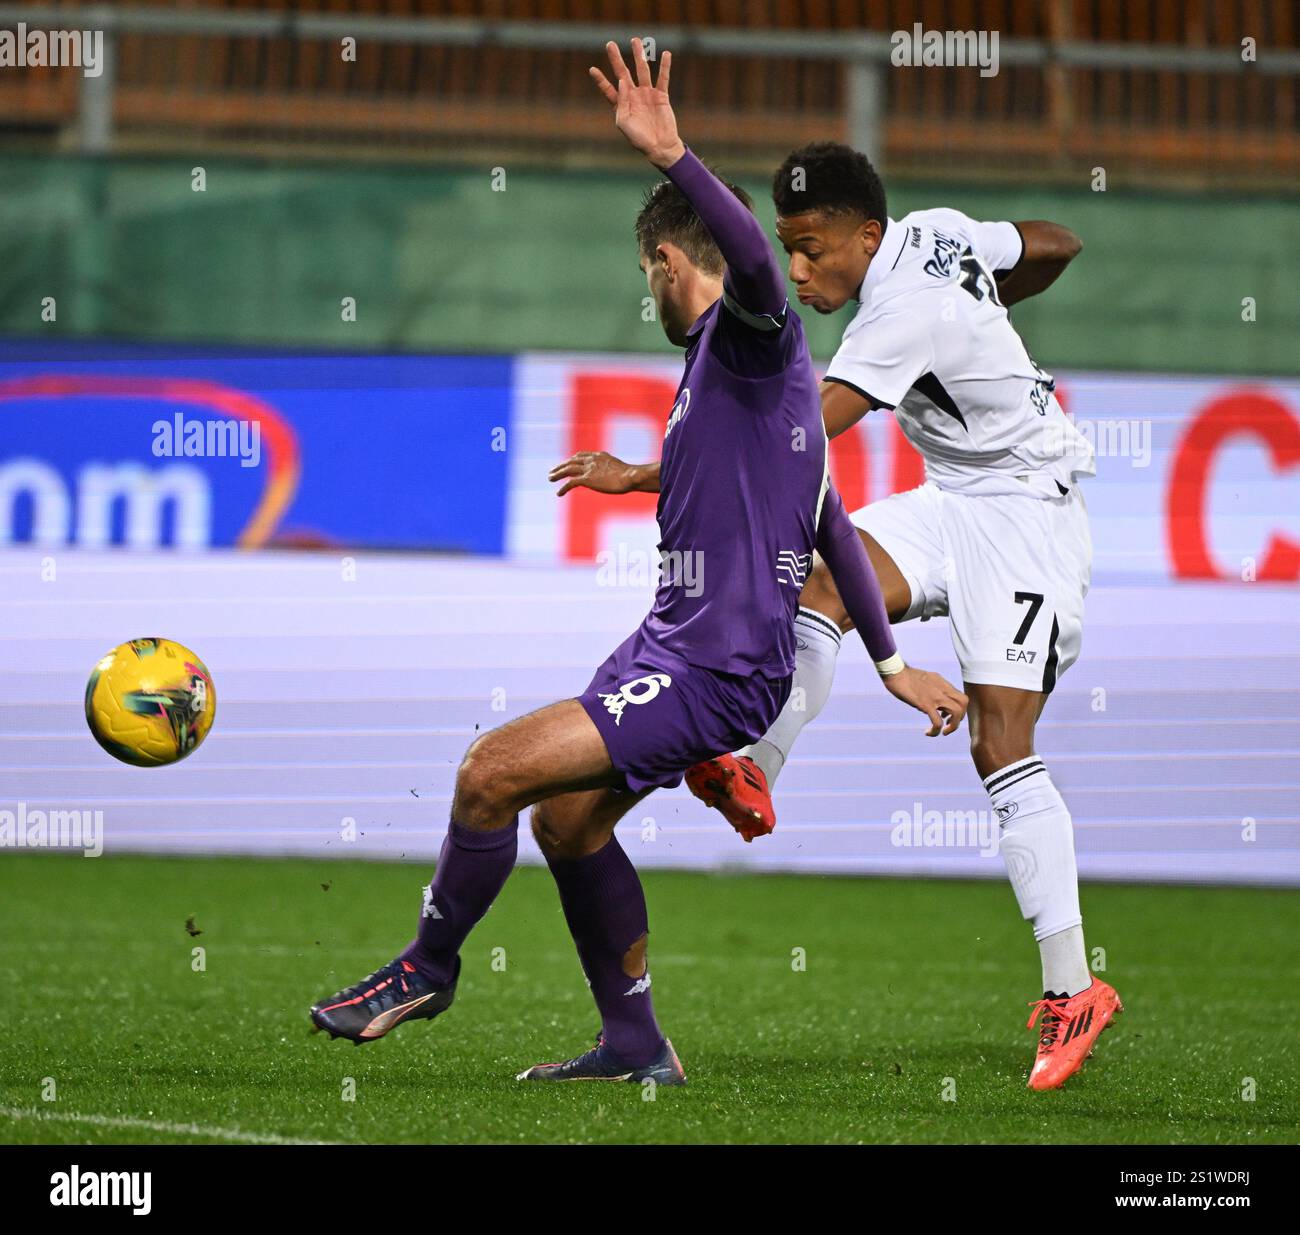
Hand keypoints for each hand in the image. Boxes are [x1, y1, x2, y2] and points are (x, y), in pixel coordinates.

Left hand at [549, 451, 638, 495]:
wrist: (629, 477)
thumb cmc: (631, 475)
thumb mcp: (624, 469)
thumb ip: (619, 471)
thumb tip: (634, 475)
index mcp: (599, 456)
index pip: (582, 455)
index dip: (573, 459)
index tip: (569, 462)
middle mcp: (592, 460)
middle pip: (572, 461)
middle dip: (561, 466)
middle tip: (553, 471)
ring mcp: (588, 469)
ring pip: (568, 469)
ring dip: (557, 473)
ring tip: (550, 478)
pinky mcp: (586, 479)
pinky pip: (570, 482)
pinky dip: (563, 487)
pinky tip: (559, 494)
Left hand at [589, 38, 684, 169]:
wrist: (659, 146)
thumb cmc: (639, 139)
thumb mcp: (624, 123)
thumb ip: (621, 102)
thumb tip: (622, 81)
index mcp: (621, 105)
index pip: (608, 89)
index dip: (600, 80)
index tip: (592, 69)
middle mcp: (633, 96)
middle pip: (623, 73)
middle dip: (616, 59)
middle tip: (610, 44)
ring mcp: (647, 94)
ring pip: (642, 70)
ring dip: (639, 56)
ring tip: (636, 41)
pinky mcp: (661, 96)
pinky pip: (663, 78)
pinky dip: (665, 67)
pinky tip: (666, 54)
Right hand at [883, 666, 968, 736]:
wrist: (895, 672)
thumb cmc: (904, 676)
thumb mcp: (925, 680)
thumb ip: (932, 689)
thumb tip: (931, 704)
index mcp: (942, 683)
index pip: (960, 696)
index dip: (959, 709)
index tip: (946, 716)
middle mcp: (942, 689)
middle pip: (964, 703)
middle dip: (959, 717)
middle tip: (948, 725)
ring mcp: (935, 697)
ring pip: (957, 712)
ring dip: (953, 726)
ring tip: (943, 732)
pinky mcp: (926, 704)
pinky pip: (937, 722)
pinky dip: (936, 731)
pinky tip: (928, 733)